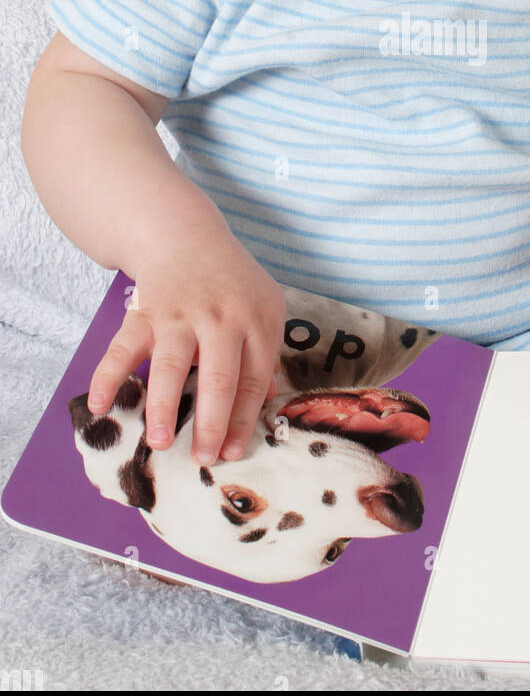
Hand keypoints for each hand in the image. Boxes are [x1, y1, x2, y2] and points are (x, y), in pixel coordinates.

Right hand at [86, 222, 287, 464]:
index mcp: (255, 320)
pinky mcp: (144, 311)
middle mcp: (220, 317)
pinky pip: (122, 348)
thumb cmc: (230, 282)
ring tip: (160, 443)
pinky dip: (107, 377)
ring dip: (163, 408)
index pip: (252, 380)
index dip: (243, 420)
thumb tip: (264, 401)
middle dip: (211, 424)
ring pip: (171, 366)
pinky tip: (100, 406)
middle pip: (219, 378)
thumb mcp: (263, 306)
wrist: (186, 236)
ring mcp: (179, 314)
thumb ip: (263, 352)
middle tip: (203, 459)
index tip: (233, 453)